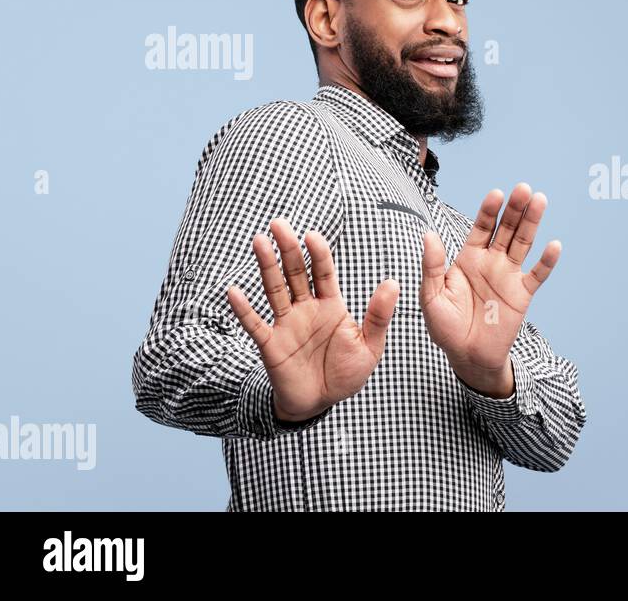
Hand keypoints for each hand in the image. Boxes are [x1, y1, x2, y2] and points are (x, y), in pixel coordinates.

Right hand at [226, 217, 399, 421]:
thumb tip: (394, 282)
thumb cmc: (346, 373)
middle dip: (288, 248)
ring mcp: (286, 325)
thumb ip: (378, 315)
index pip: (323, 273)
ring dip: (266, 266)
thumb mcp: (370, 345)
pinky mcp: (271, 345)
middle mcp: (306, 309)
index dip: (318, 254)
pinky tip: (234, 291)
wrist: (321, 403)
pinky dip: (244, 309)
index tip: (312, 236)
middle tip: (279, 223)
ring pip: (275, 290)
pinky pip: (255, 324)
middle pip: (295, 273)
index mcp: (331, 306)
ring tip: (259, 241)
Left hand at [419, 183, 560, 395]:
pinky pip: (537, 275)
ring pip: (523, 244)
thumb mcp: (431, 295)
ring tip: (540, 200)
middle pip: (506, 229)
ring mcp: (509, 276)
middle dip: (515, 209)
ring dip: (532, 223)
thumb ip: (433, 266)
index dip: (489, 210)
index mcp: (469, 258)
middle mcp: (491, 261)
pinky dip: (546, 262)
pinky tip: (554, 245)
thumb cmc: (445, 326)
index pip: (481, 227)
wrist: (466, 356)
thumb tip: (428, 235)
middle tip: (524, 188)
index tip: (496, 194)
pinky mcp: (522, 295)